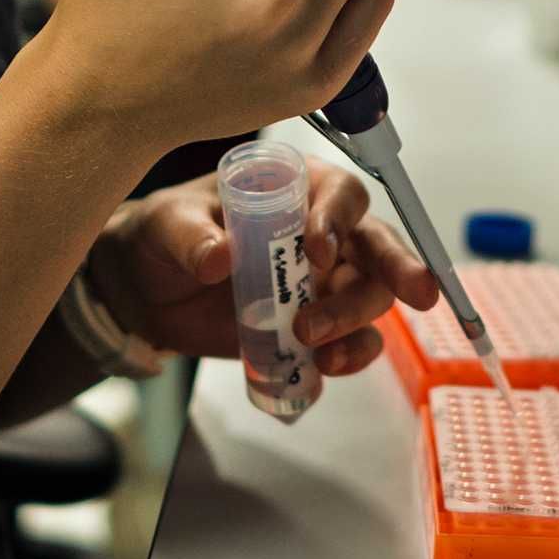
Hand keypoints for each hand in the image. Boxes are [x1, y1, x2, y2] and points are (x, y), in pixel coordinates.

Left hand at [83, 161, 438, 375]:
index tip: (317, 252)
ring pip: (370, 297)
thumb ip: (192, 236)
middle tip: (413, 297)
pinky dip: (349, 356)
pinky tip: (323, 368)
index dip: (339, 219)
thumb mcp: (168, 224)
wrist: (145, 292)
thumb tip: (219, 257)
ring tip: (316, 345)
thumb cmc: (165, 236)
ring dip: (356, 322)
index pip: (341, 194)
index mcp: (295, 189)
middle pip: (377, 247)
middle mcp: (322, 233)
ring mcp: (322, 284)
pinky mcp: (314, 329)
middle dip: (396, 270)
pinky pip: (351, 342)